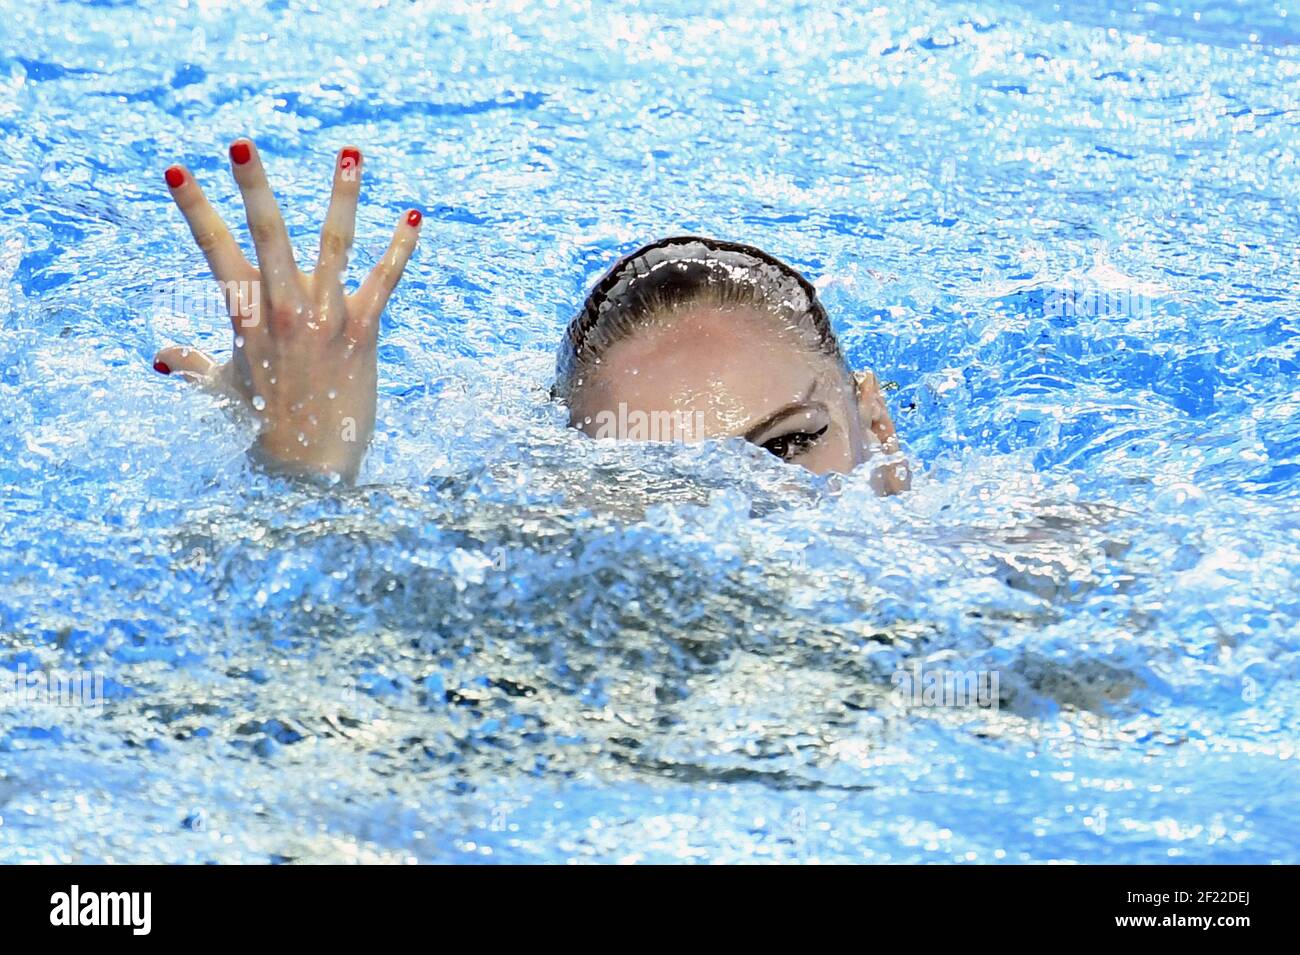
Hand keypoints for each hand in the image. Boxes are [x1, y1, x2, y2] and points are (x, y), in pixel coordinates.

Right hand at [153, 138, 420, 480]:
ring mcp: (325, 319)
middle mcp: (283, 309)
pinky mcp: (362, 332)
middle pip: (266, 235)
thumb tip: (162, 357)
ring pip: (333, 244)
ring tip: (350, 152)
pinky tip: (415, 214)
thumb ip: (192, 364)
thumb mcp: (220, 390)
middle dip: (253, 186)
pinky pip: (384, 280)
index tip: (177, 169)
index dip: (195, 208)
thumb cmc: (261, 427)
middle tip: (241, 142)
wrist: (305, 467)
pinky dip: (401, 247)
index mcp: (245, 315)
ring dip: (343, 196)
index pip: (213, 250)